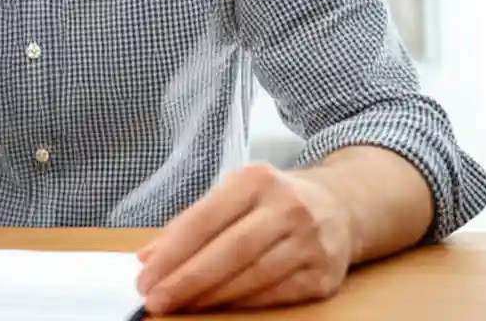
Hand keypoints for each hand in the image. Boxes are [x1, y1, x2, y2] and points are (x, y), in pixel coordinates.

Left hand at [135, 162, 352, 314]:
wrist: (340, 207)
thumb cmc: (271, 202)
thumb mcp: (233, 195)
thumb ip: (190, 223)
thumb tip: (148, 257)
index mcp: (256, 179)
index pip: (206, 218)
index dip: (172, 252)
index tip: (145, 278)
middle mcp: (287, 206)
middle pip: (231, 249)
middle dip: (188, 279)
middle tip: (157, 301)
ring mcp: (310, 241)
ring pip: (254, 276)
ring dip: (212, 296)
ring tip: (181, 306)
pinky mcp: (324, 273)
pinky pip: (276, 294)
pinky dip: (243, 303)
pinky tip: (218, 307)